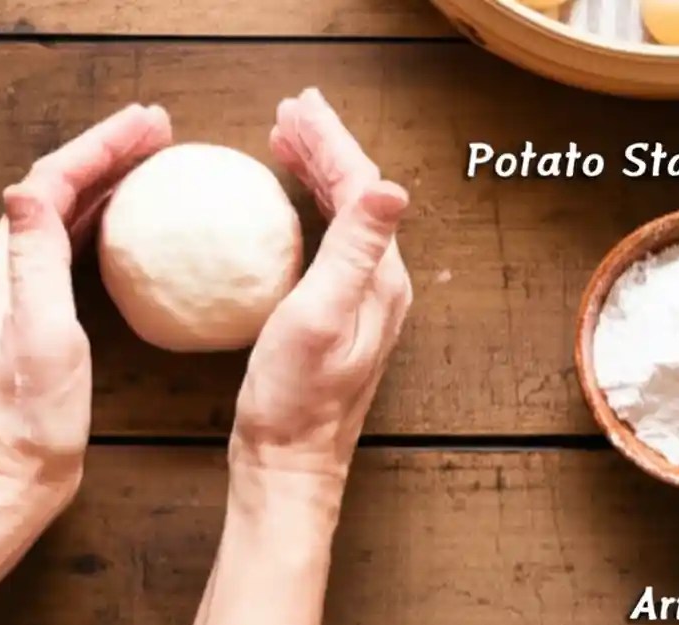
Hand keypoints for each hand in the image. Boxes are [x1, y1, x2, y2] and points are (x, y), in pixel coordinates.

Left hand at [0, 104, 172, 506]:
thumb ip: (34, 260)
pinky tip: (137, 219)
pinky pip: (79, 242)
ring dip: (112, 176)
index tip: (149, 125)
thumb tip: (26, 188)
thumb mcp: (39, 332)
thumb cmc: (34, 413)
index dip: (100, 144)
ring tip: (155, 156)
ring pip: (72, 209)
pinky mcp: (46, 308)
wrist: (16, 471)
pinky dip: (110, 217)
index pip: (52, 180)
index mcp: (6, 263)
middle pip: (61, 184)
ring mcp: (27, 286)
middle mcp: (10, 265)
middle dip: (110, 148)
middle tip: (161, 128)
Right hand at [230, 89, 411, 484]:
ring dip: (320, 173)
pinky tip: (293, 204)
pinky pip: (333, 241)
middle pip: (359, 195)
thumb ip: (354, 251)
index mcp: (380, 278)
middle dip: (326, 147)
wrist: (289, 463)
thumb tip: (391, 188)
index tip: (299, 106)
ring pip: (347, 215)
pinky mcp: (340, 316)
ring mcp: (363, 301)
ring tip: (287, 141)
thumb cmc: (295, 400)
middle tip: (289, 112)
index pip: (362, 188)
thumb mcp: (320, 318)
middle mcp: (381, 285)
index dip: (331, 141)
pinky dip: (313, 209)